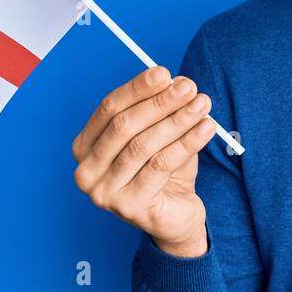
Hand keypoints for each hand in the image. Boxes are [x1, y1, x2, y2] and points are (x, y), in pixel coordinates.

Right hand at [72, 66, 215, 256]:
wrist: (176, 218)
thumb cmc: (164, 173)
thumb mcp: (161, 135)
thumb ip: (162, 110)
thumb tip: (176, 81)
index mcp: (85, 147)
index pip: (108, 109)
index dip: (137, 88)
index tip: (164, 72)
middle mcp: (87, 171)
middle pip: (124, 126)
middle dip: (159, 102)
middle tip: (189, 87)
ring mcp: (104, 193)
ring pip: (143, 145)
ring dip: (176, 120)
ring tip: (202, 105)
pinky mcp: (129, 207)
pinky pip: (161, 166)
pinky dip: (187, 143)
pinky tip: (205, 129)